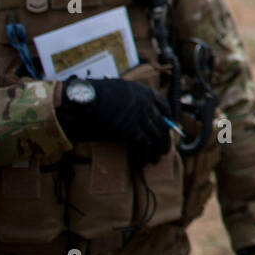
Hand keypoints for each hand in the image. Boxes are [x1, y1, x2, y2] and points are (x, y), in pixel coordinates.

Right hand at [55, 77, 172, 167]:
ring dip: (157, 150)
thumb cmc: (94, 95)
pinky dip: (144, 156)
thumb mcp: (117, 90)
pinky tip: (141, 164)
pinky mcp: (133, 130)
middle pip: (163, 123)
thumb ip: (128, 99)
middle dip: (165, 138)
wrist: (85, 99)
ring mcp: (141, 116)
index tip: (169, 124)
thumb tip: (130, 109)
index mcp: (143, 91)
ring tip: (155, 160)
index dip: (168, 116)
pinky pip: (145, 145)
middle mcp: (146, 103)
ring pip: (157, 136)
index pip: (163, 103)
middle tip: (164, 149)